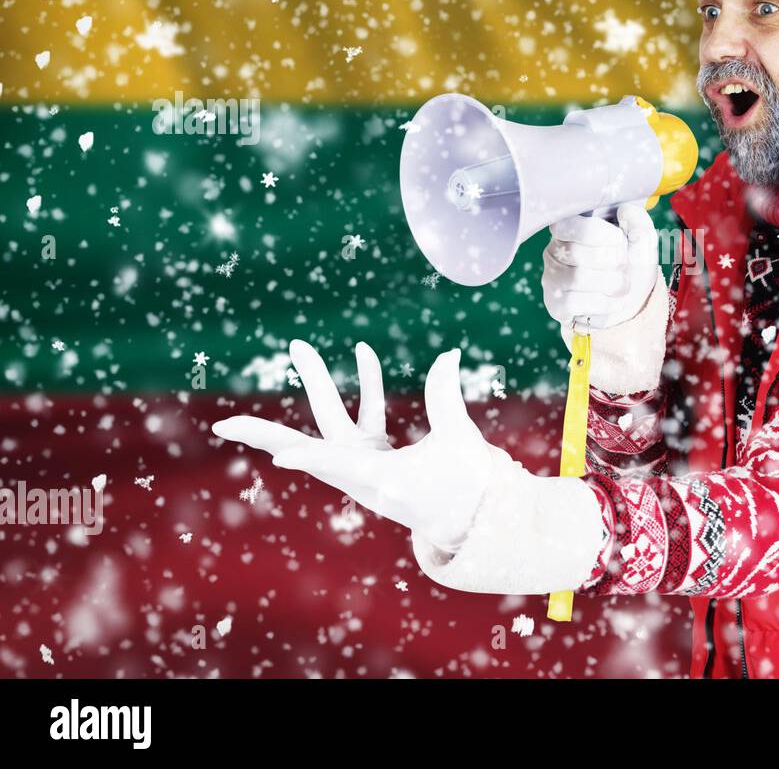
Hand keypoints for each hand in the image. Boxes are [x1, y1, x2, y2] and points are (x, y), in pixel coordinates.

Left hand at [211, 339, 494, 552]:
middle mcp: (361, 474)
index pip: (339, 466)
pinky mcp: (373, 456)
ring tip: (298, 347)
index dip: (310, 458)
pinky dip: (367, 386)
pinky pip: (363, 417)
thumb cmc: (466, 485)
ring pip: (330, 422)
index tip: (278, 456)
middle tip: (225, 425)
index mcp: (382, 479)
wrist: (468, 517)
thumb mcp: (459, 440)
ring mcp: (363, 464)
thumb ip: (446, 397)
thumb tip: (448, 354)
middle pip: (310, 447)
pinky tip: (364, 352)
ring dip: (318, 383)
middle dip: (267, 433)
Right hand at [542, 202, 659, 330]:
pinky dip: (605, 303)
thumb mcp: (641, 240)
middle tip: (624, 264)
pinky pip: (576, 302)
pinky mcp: (556, 304)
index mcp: (570, 227)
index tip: (620, 239)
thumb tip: (624, 210)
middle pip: (577, 252)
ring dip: (612, 282)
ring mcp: (552, 278)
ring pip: (578, 277)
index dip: (600, 233)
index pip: (570, 224)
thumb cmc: (631, 264)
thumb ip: (638, 221)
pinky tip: (615, 300)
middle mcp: (554, 250)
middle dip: (612, 260)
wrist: (632, 302)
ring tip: (623, 284)